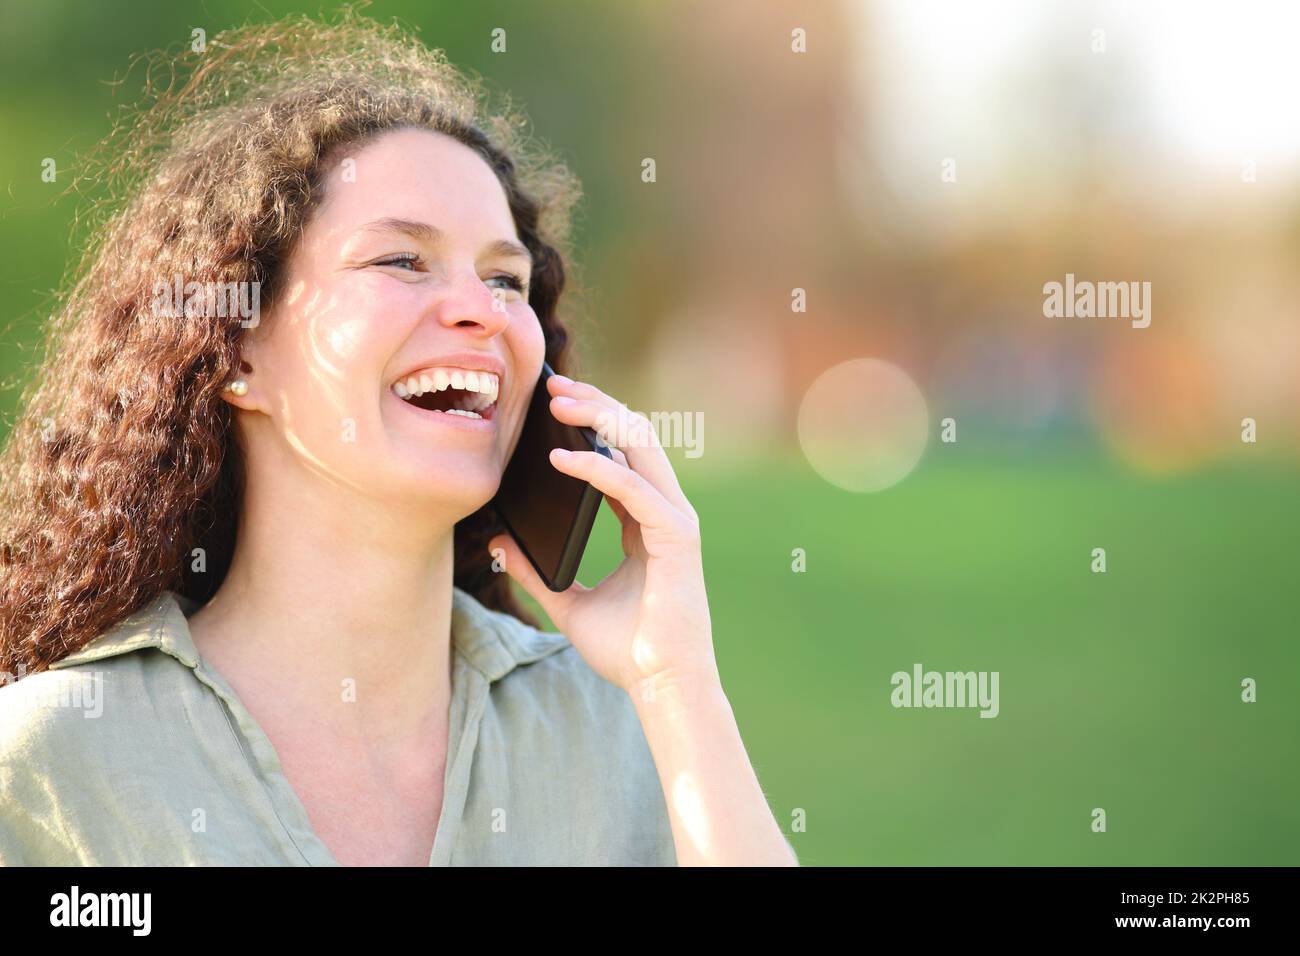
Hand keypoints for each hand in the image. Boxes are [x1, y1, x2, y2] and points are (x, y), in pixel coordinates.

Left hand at [487, 373, 717, 697]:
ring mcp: (674, 521)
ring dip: (598, 417)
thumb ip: (537, 571)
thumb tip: (498, 542)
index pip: (622, 454)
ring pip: (641, 446)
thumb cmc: (626, 649)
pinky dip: (598, 467)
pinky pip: (634, 487)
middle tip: (552, 385)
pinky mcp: (676, 537)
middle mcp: (663, 512)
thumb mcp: (566, 602)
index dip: (591, 422)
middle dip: (594, 403)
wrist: (661, 686)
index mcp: (644, 522)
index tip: (552, 403)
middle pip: (634, 436)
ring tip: (558, 402)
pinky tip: (562, 457)